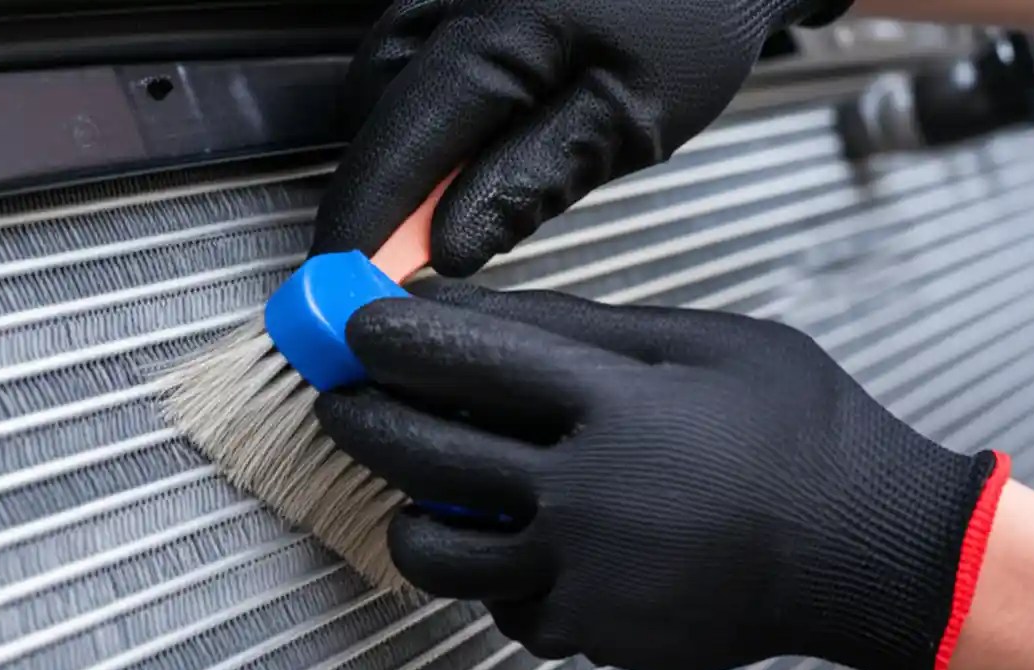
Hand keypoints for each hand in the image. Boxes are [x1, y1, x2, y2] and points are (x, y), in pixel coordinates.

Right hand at [311, 0, 851, 275]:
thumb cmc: (694, 21)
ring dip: (404, 145)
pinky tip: (473, 132)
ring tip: (464, 184)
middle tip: (423, 245)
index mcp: (498, 30)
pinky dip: (422, 107)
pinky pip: (408, 55)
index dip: (362, 221)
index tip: (339, 281)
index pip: (398, 142)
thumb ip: (531, 183)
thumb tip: (449, 246)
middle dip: (384, 184)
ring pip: (382, 82)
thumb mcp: (629, 119)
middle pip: (370, 110)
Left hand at [314, 282, 1009, 669]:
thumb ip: (589, 326)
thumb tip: (486, 309)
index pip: (467, 358)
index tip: (353, 325)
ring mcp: (584, 575)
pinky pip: (502, 605)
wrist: (869, 552)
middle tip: (346, 396)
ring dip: (408, 509)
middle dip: (360, 414)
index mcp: (619, 405)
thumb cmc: (802, 434)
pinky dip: (495, 572)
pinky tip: (527, 541)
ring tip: (423, 483)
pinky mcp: (591, 632)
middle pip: (424, 452)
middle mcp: (588, 494)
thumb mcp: (708, 343)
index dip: (390, 336)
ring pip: (436, 551)